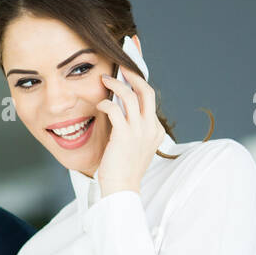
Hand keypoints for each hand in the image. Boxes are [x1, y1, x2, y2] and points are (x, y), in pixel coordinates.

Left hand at [95, 65, 167, 194]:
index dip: (141, 81)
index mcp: (155, 130)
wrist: (122, 188)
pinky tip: (99, 105)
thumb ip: (132, 127)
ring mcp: (139, 131)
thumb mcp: (134, 145)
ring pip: (131, 96)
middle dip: (133, 74)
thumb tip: (120, 107)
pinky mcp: (124, 135)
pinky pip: (115, 110)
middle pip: (146, 91)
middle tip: (120, 66)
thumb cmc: (123, 168)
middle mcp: (150, 128)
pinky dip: (106, 104)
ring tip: (104, 80)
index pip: (150, 99)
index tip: (132, 69)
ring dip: (117, 85)